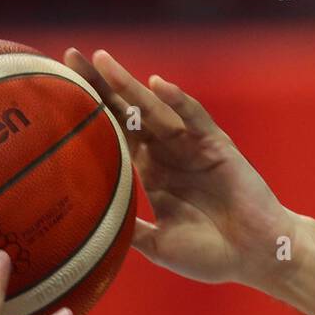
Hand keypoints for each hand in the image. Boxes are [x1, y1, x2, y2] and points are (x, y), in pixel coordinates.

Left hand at [66, 48, 295, 289]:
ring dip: (130, 86)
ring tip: (104, 62)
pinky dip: (178, 102)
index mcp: (152, 176)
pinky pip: (195, 119)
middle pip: (128, 113)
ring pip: (155, 110)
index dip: (90, 114)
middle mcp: (168, 155)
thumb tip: (90, 232)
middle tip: (71, 58)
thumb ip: (132, 232)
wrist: (256, 255)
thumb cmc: (211, 255)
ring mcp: (191, 147)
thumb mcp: (160, 247)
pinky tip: (157, 87)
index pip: (115, 136)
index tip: (59, 94)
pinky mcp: (217, 146)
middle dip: (101, 86)